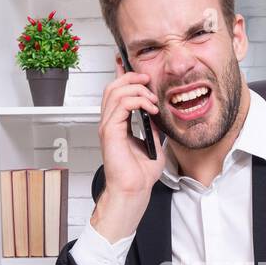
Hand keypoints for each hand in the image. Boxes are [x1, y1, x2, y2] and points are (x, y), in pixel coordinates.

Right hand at [93, 59, 165, 241]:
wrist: (135, 190)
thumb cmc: (140, 175)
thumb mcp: (153, 144)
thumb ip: (153, 128)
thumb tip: (157, 114)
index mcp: (117, 125)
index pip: (116, 93)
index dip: (126, 78)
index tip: (142, 74)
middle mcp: (110, 123)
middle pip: (113, 87)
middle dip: (131, 78)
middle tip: (149, 80)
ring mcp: (108, 126)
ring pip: (115, 92)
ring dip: (137, 89)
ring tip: (152, 100)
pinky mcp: (110, 132)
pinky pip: (120, 105)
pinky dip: (137, 101)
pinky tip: (150, 109)